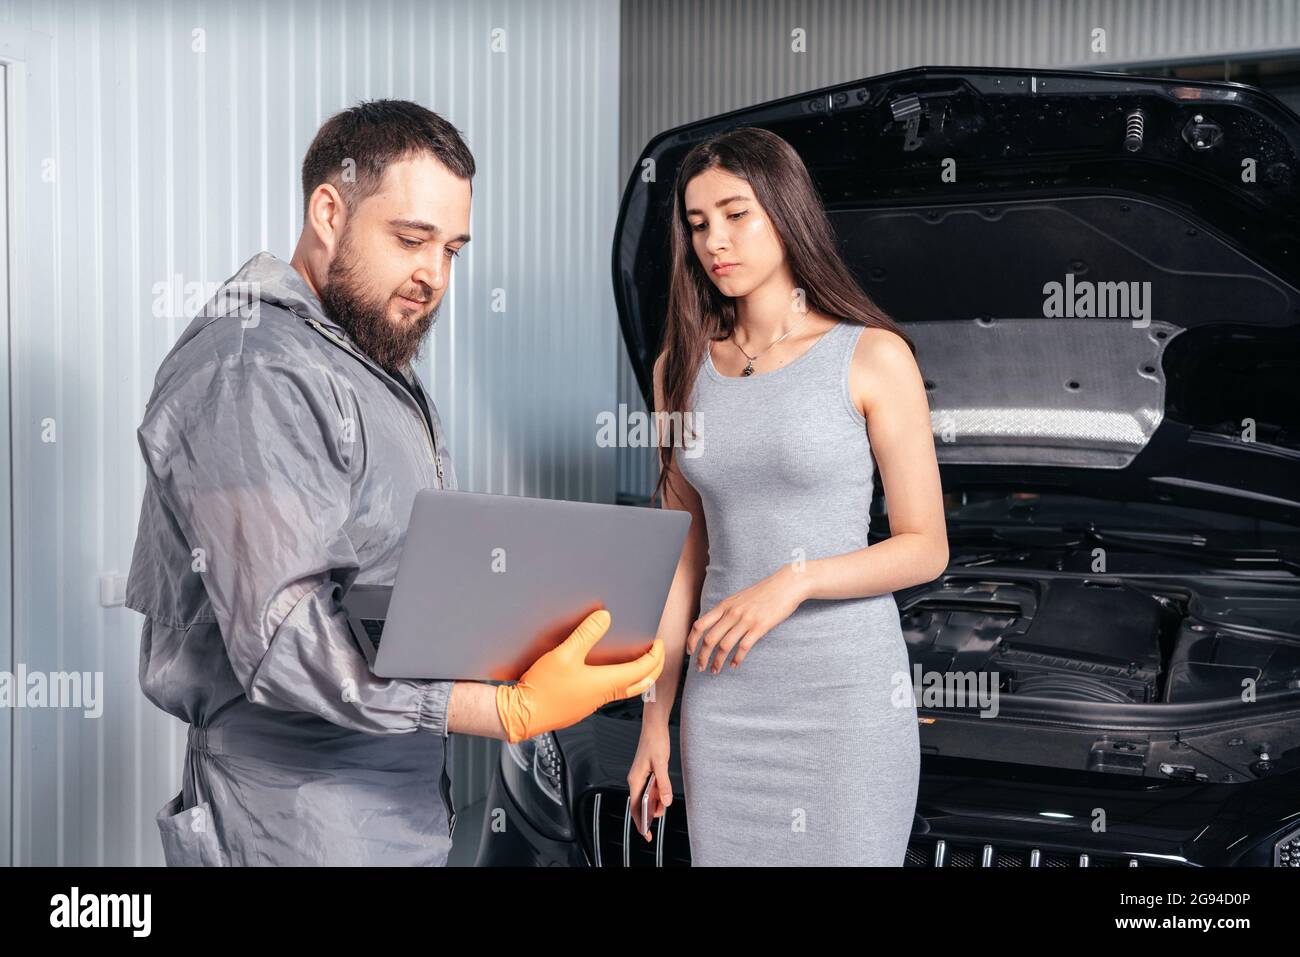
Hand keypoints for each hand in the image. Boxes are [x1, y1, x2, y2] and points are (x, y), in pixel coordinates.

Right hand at [496, 609, 664, 743]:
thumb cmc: (542, 689)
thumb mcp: (564, 654)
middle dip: (654, 667)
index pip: (643, 669)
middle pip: (642, 683)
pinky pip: (611, 693)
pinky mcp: (582, 706)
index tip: (659, 642)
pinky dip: (621, 681)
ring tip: (638, 660)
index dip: (655, 655)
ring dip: (639, 675)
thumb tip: (605, 617)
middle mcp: (604, 695)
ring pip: (628, 690)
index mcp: (606, 683)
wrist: (522, 714)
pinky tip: (608, 673)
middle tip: (657, 653)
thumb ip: (586, 634)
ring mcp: (594, 703)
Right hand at [627, 722, 672, 841]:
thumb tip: (666, 802)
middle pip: (640, 804)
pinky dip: (657, 794)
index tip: (647, 835)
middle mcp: (635, 780)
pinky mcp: (646, 773)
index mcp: (635, 780)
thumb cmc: (654, 742)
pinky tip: (664, 794)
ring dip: (655, 803)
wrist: (654, 726)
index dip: (640, 823)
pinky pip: (650, 789)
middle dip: (650, 813)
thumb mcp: (661, 764)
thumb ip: (664, 785)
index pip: (635, 808)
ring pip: (646, 797)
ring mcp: (640, 776)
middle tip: (663, 812)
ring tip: (664, 802)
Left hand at [686, 564, 807, 672]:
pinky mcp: (760, 627)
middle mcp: (732, 613)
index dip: (691, 640)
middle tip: (700, 667)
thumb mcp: (739, 598)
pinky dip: (736, 659)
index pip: (700, 625)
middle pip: (709, 639)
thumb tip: (714, 625)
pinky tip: (733, 665)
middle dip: (702, 657)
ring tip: (715, 670)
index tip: (690, 652)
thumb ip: (726, 611)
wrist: (785, 585)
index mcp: (724, 606)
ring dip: (717, 662)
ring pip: (724, 646)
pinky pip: (743, 647)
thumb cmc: (763, 592)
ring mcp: (745, 620)